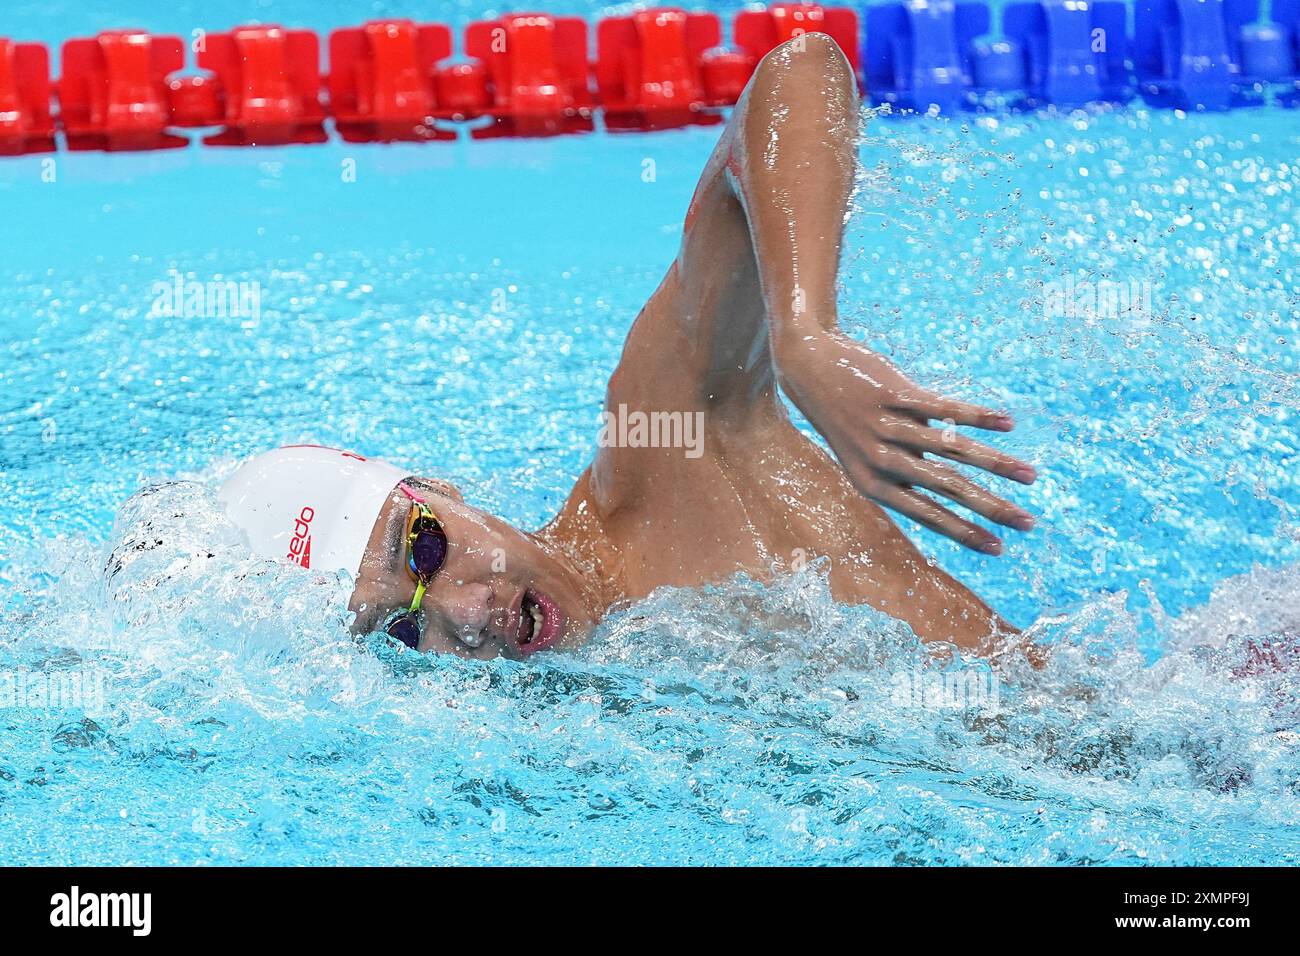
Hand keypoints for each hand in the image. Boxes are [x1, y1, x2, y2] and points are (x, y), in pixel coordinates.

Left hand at [775, 331, 1035, 553]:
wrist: (808, 368)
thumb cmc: (846, 418)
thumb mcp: (868, 453)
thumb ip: (908, 469)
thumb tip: (955, 485)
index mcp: (872, 484)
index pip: (926, 516)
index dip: (964, 533)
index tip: (999, 549)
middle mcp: (879, 459)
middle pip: (946, 488)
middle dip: (991, 509)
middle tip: (1028, 524)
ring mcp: (887, 426)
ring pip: (951, 449)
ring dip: (996, 464)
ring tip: (1030, 476)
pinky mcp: (895, 393)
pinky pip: (945, 407)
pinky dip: (978, 417)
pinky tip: (1007, 424)